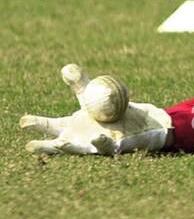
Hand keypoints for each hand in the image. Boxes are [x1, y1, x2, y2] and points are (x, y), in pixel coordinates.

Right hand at [19, 64, 171, 154]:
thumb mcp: (94, 94)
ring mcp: (97, 145)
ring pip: (80, 150)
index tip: (22, 122)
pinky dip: (101, 141)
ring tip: (61, 144)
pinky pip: (107, 146)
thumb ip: (80, 83)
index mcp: (72, 126)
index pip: (50, 126)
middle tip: (29, 145)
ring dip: (70, 147)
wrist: (146, 120)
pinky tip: (96, 136)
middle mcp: (81, 139)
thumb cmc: (115, 109)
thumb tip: (66, 68)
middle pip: (59, 144)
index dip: (36, 124)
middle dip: (44, 145)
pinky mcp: (116, 147)